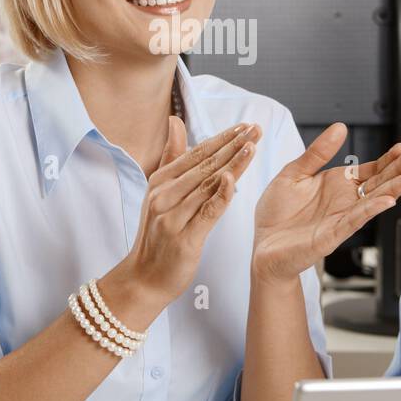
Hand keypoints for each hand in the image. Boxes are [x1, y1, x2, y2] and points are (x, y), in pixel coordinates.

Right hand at [111, 118, 261, 309]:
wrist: (144, 278)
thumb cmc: (157, 235)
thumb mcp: (159, 193)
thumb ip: (171, 158)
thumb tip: (175, 122)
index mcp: (160, 182)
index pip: (196, 153)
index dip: (222, 138)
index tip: (244, 125)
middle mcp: (164, 195)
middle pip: (205, 165)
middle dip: (233, 145)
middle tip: (256, 128)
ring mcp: (173, 216)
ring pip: (208, 184)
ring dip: (233, 163)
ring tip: (253, 145)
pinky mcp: (184, 238)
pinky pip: (206, 212)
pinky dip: (220, 195)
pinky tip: (233, 180)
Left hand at [251, 124, 400, 285]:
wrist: (262, 245)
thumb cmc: (277, 213)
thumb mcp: (294, 173)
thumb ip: (317, 153)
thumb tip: (340, 127)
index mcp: (337, 184)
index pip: (370, 170)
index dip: (387, 159)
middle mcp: (344, 201)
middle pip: (379, 182)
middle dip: (400, 169)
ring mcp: (341, 218)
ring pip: (373, 201)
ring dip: (394, 189)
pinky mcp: (332, 235)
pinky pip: (355, 220)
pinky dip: (371, 209)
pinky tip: (387, 199)